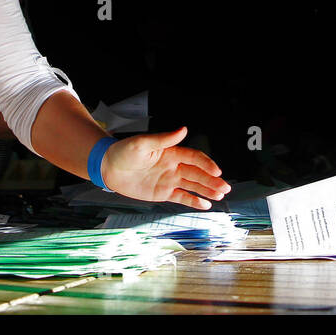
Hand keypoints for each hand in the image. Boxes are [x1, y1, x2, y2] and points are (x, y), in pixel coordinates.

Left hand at [100, 126, 229, 208]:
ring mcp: (169, 180)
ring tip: (221, 195)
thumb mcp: (142, 143)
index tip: (216, 171)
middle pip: (197, 173)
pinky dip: (194, 201)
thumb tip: (183, 130)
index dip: (206, 164)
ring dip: (207, 190)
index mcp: (171, 153)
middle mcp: (174, 166)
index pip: (194, 158)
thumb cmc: (124, 151)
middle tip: (225, 187)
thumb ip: (164, 138)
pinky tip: (205, 204)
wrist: (109, 168)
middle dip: (212, 180)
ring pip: (193, 186)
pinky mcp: (163, 193)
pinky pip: (181, 198)